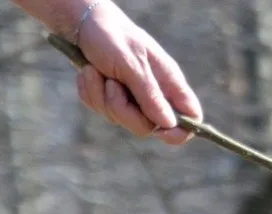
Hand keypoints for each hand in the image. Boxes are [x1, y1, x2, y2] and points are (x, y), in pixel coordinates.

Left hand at [70, 1, 200, 145]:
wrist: (81, 24)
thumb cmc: (112, 37)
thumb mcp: (131, 63)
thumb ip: (150, 94)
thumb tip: (170, 123)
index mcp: (168, 83)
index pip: (190, 116)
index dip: (181, 130)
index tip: (161, 131)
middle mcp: (153, 94)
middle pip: (148, 127)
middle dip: (123, 110)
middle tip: (111, 84)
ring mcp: (131, 98)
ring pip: (120, 119)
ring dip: (100, 96)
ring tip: (93, 70)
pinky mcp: (110, 99)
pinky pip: (101, 110)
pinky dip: (90, 93)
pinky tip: (88, 73)